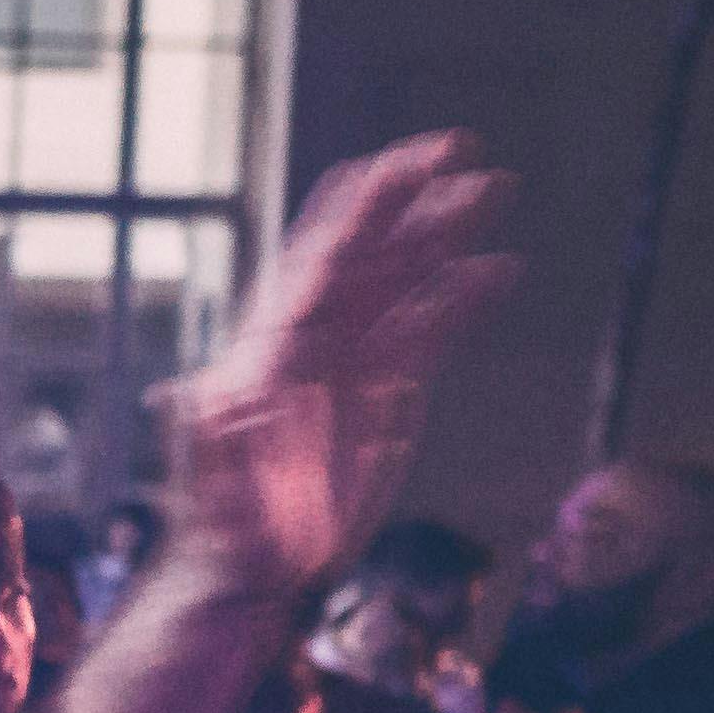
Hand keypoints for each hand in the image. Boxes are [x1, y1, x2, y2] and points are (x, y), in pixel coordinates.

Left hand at [155, 135, 509, 603]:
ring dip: (445, 231)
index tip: (406, 165)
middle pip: (367, 246)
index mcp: (272, 339)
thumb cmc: (226, 514)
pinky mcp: (386, 387)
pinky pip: (429, 325)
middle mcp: (313, 335)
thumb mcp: (216, 468)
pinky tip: (499, 268)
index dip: (365, 206)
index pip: (323, 253)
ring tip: (492, 189)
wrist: (252, 563)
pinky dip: (462, 294)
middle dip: (410, 195)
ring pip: (405, 276)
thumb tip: (214, 389)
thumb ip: (220, 421)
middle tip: (464, 149)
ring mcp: (352, 356)